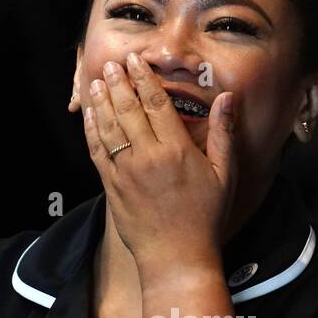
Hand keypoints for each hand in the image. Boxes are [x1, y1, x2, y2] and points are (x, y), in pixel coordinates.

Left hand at [82, 52, 235, 276]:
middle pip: (127, 109)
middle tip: (112, 64)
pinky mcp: (110, 186)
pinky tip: (89, 115)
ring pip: (108, 127)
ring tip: (96, 81)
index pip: (156, 103)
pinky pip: (96, 151)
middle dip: (117, 83)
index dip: (144, 78)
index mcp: (176, 150)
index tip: (136, 60)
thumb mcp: (224, 175)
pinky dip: (91, 130)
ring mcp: (125, 171)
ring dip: (101, 101)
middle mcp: (147, 156)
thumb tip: (227, 98)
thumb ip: (224, 134)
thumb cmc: (205, 217)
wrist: (176, 257)